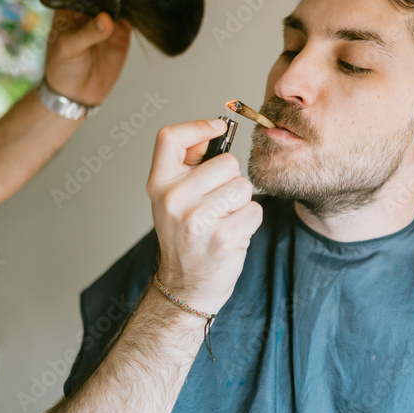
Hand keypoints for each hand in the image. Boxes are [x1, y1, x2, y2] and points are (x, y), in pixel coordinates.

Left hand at [43, 0, 133, 105]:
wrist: (77, 94)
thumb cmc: (62, 68)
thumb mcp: (68, 49)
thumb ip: (87, 34)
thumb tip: (107, 19)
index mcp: (67, 6)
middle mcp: (87, 8)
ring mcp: (105, 18)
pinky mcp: (121, 32)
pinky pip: (130, 13)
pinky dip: (137, 5)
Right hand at [146, 120, 263, 314]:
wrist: (187, 286)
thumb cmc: (186, 237)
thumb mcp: (172, 198)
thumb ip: (188, 165)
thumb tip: (215, 130)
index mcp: (159, 184)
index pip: (170, 137)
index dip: (198, 127)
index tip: (218, 128)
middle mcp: (173, 199)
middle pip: (226, 162)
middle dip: (231, 179)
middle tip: (217, 203)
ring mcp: (198, 219)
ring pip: (244, 186)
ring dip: (242, 202)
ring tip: (224, 219)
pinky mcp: (223, 236)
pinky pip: (254, 210)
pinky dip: (250, 221)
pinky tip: (233, 234)